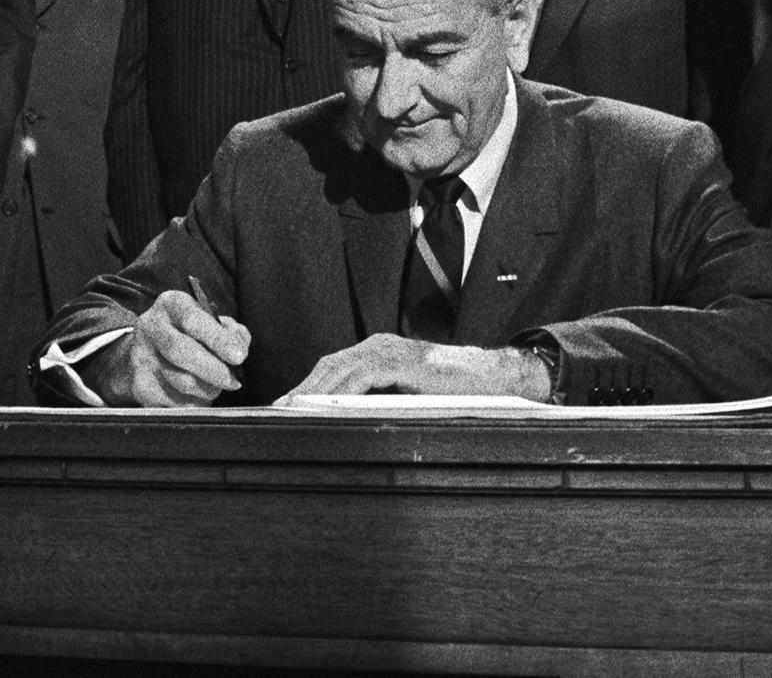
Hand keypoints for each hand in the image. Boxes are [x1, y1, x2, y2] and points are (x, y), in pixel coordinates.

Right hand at [98, 290, 251, 405]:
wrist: (151, 349)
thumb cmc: (191, 333)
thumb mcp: (211, 321)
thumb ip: (230, 331)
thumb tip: (239, 348)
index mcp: (171, 304)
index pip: (193, 320)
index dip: (218, 339)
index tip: (239, 356)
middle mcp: (150, 327)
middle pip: (180, 351)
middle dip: (213, 369)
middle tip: (233, 381)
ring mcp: (140, 357)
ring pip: (180, 381)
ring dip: (207, 389)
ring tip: (217, 386)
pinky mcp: (139, 385)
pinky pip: (174, 403)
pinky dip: (194, 403)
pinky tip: (199, 395)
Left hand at [281, 333, 551, 402]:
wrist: (493, 377)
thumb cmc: (453, 392)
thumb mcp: (408, 396)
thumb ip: (381, 402)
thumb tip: (349, 427)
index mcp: (377, 352)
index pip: (333, 368)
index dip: (308, 386)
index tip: (286, 407)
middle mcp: (379, 345)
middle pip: (329, 366)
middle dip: (302, 388)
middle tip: (278, 411)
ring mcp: (391, 350)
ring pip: (341, 368)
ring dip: (314, 390)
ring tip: (293, 410)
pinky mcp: (403, 361)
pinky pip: (365, 375)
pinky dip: (342, 390)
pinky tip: (327, 405)